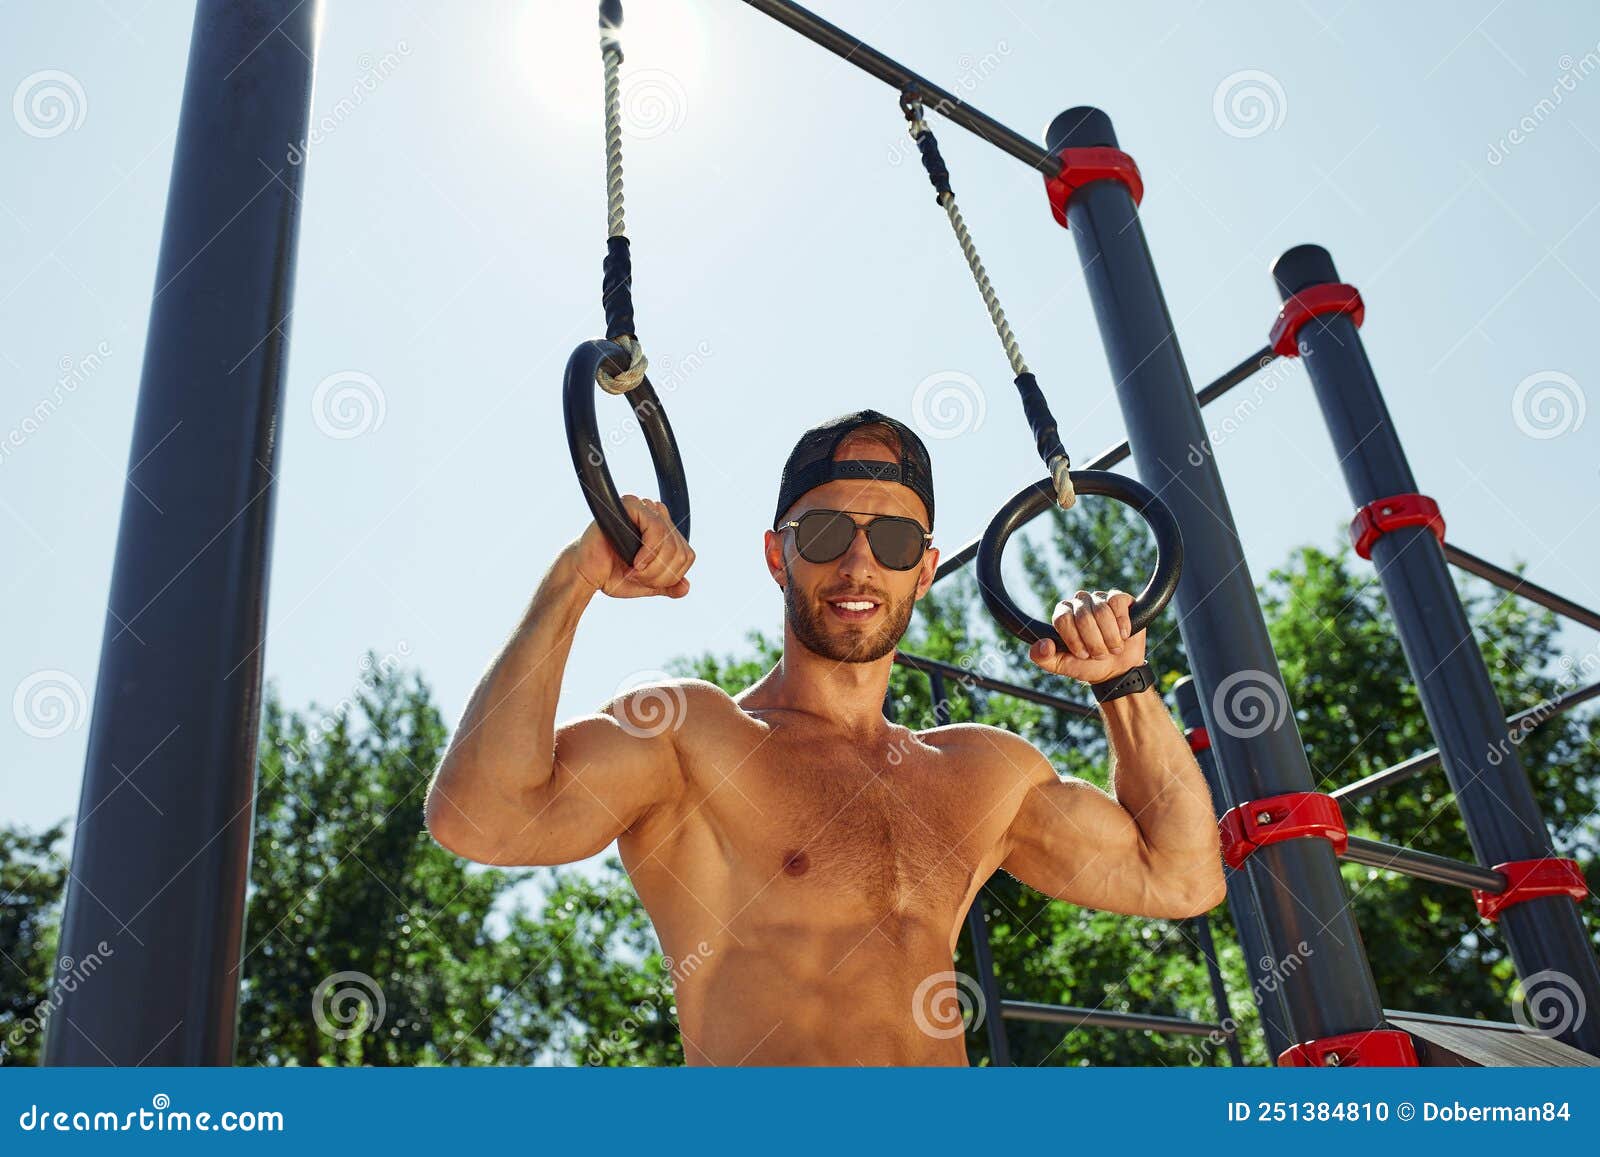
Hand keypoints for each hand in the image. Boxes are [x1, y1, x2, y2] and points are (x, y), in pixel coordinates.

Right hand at [573, 495, 693, 598]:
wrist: (586, 575)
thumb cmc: (612, 574)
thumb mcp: (646, 585)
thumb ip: (667, 585)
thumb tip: (686, 588)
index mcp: (664, 533)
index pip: (687, 554)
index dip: (672, 574)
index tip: (649, 581)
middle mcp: (656, 517)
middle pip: (680, 549)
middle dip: (661, 573)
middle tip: (639, 577)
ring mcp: (644, 509)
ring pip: (670, 540)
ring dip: (653, 565)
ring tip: (634, 570)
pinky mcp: (630, 505)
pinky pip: (656, 527)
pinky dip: (650, 551)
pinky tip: (636, 562)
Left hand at [1028, 589, 1145, 683]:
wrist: (1117, 669)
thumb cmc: (1088, 665)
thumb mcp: (1062, 665)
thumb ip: (1043, 657)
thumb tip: (1044, 644)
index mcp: (1062, 614)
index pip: (1062, 619)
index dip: (1074, 639)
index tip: (1083, 654)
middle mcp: (1079, 602)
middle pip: (1083, 617)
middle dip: (1094, 642)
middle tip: (1100, 655)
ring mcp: (1099, 598)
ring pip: (1102, 611)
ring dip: (1110, 637)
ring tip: (1113, 648)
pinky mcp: (1119, 599)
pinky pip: (1117, 602)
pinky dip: (1122, 623)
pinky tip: (1124, 634)